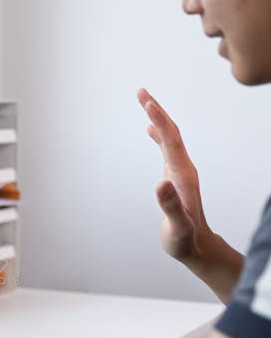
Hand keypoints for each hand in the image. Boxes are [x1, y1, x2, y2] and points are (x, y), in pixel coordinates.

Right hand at [138, 88, 213, 263]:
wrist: (196, 246)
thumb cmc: (185, 239)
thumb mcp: (177, 226)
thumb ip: (170, 206)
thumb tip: (159, 184)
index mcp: (182, 175)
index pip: (171, 141)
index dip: (159, 121)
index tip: (147, 102)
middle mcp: (183, 169)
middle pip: (170, 132)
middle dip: (156, 111)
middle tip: (141, 92)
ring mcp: (179, 171)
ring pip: (169, 137)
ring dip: (157, 119)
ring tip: (144, 101)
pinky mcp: (174, 177)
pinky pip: (166, 148)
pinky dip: (157, 135)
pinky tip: (150, 130)